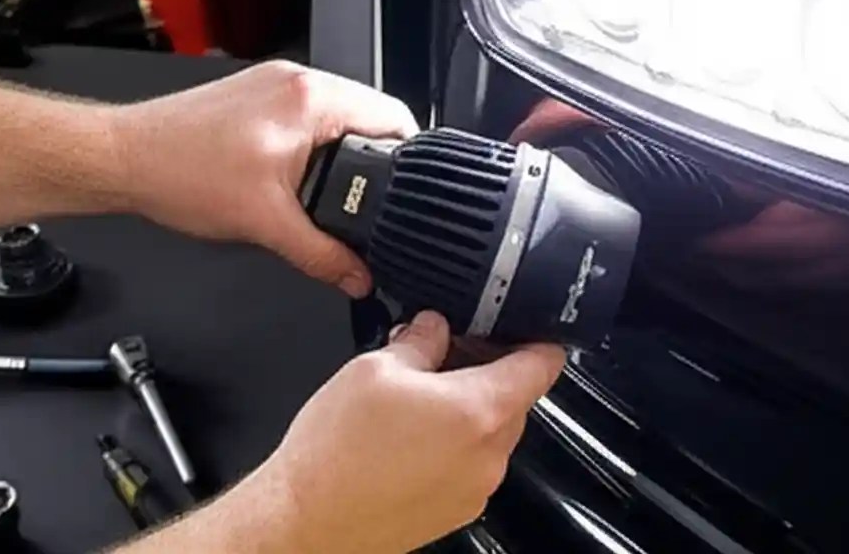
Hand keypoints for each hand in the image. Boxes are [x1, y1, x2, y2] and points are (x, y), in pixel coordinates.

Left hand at [110, 60, 416, 295]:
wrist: (123, 159)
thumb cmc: (180, 172)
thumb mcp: (266, 225)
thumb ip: (323, 255)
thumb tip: (358, 276)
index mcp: (311, 100)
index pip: (395, 115)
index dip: (411, 158)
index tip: (412, 190)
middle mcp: (297, 81)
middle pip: (372, 114)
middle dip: (379, 159)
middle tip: (375, 200)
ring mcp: (277, 84)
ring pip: (342, 116)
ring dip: (348, 152)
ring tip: (337, 190)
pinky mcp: (259, 95)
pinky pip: (312, 115)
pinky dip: (319, 144)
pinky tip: (302, 176)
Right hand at [236, 311, 565, 552]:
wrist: (304, 521)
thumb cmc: (335, 455)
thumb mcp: (375, 369)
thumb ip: (420, 340)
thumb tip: (434, 327)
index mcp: (481, 410)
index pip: (543, 365)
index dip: (536, 338)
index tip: (524, 329)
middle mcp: (489, 455)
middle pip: (516, 398)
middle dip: (486, 372)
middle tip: (442, 356)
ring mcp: (476, 488)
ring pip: (492, 432)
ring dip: (467, 409)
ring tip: (416, 399)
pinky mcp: (457, 510)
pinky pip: (472, 465)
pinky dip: (453, 445)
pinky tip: (409, 438)